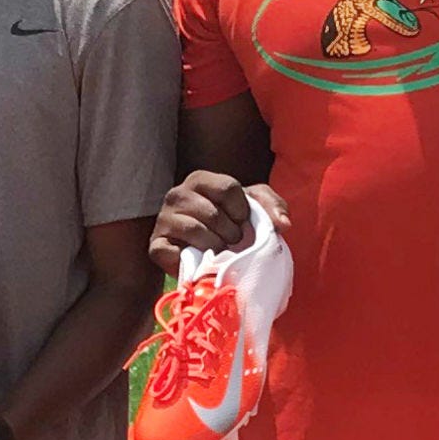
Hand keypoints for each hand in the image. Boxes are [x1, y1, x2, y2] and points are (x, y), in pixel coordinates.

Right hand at [151, 171, 281, 268]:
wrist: (209, 256)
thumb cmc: (232, 226)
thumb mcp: (257, 209)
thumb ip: (273, 207)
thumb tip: (283, 224)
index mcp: (200, 179)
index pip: (227, 188)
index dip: (242, 210)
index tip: (243, 222)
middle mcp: (176, 194)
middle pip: (212, 212)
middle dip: (230, 233)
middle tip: (231, 241)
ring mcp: (163, 219)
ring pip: (195, 230)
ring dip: (215, 246)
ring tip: (219, 250)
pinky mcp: (155, 245)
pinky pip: (174, 250)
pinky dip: (192, 259)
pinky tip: (200, 259)